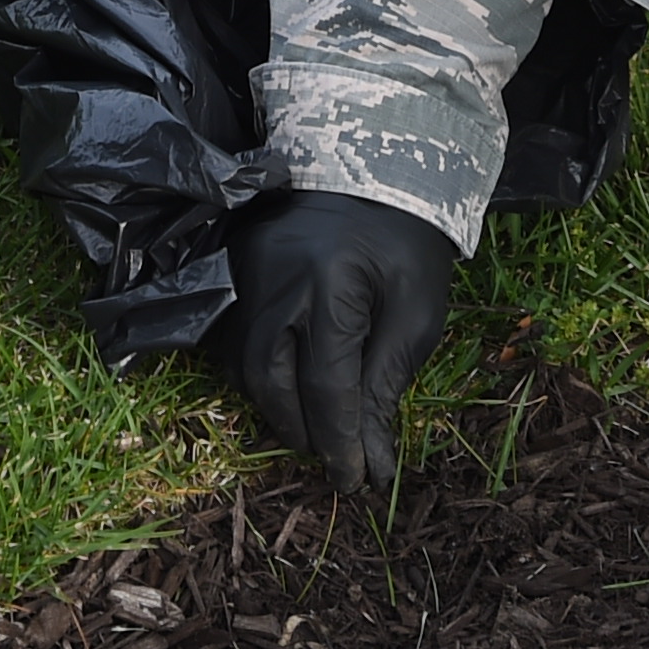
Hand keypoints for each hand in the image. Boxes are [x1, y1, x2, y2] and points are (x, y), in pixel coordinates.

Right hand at [216, 190, 456, 494]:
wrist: (377, 167)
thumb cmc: (408, 245)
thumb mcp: (418, 315)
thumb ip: (385, 387)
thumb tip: (370, 461)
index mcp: (330, 286)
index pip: (326, 388)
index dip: (340, 444)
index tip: (359, 481)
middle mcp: (273, 280)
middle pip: (269, 382)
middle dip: (301, 431)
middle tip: (334, 456)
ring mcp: (243, 270)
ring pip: (242, 366)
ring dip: (276, 407)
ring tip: (314, 425)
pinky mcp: (230, 265)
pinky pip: (231, 339)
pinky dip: (257, 373)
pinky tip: (287, 386)